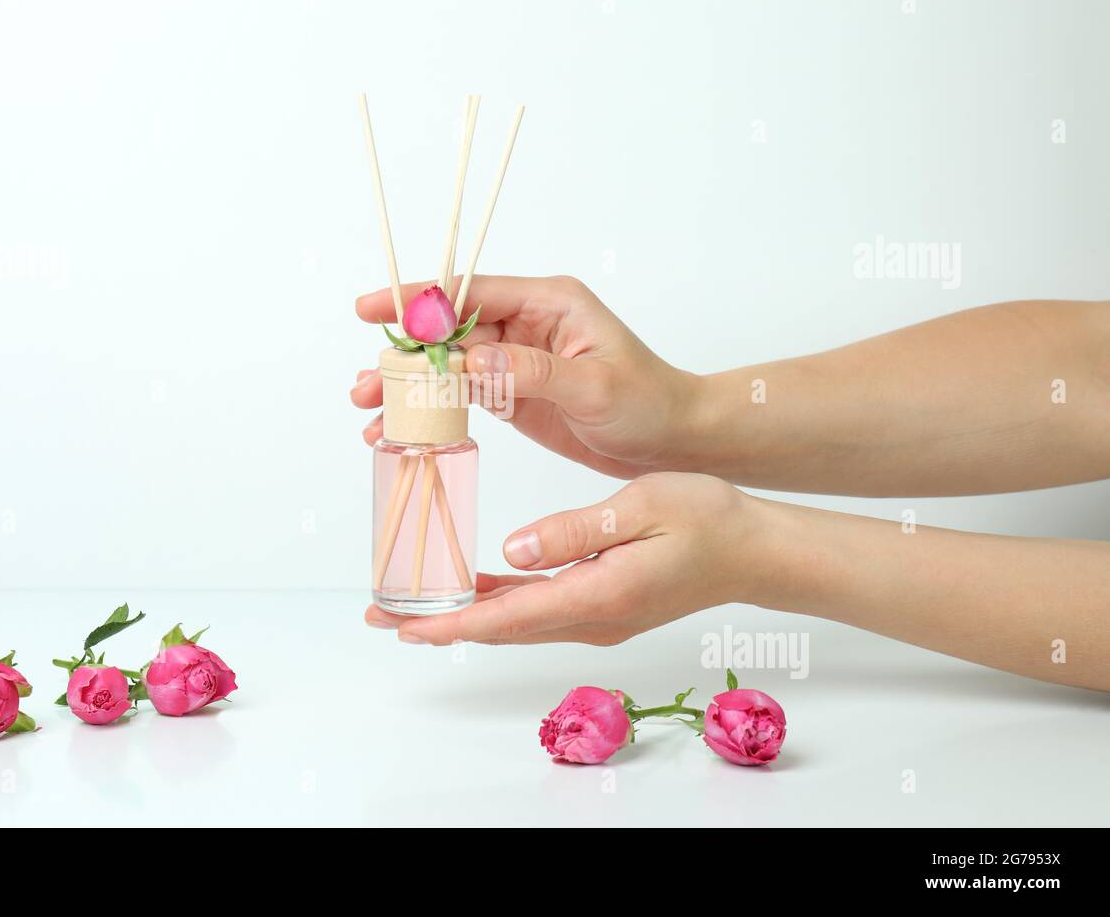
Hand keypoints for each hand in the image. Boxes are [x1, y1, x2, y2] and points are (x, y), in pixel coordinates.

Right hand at [350, 275, 704, 477]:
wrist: (673, 440)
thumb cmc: (648, 402)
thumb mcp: (594, 385)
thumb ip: (533, 370)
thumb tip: (473, 359)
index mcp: (548, 303)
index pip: (471, 292)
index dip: (419, 300)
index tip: (374, 309)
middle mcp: (526, 324)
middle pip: (449, 331)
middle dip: (404, 355)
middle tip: (365, 384)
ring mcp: (516, 359)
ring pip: (448, 365)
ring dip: (410, 386)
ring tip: (371, 411)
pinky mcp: (513, 393)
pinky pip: (462, 395)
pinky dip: (432, 410)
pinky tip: (404, 430)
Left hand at [364, 473, 769, 644]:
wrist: (754, 549)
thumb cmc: (706, 520)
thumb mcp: (639, 507)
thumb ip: (573, 531)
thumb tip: (512, 551)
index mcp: (596, 595)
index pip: (506, 618)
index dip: (449, 623)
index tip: (403, 625)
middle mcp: (590, 617)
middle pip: (499, 628)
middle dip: (438, 623)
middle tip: (381, 613)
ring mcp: (595, 616)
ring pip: (513, 621)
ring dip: (462, 615)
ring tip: (411, 605)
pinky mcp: (600, 604)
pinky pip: (536, 608)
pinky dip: (497, 603)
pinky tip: (473, 588)